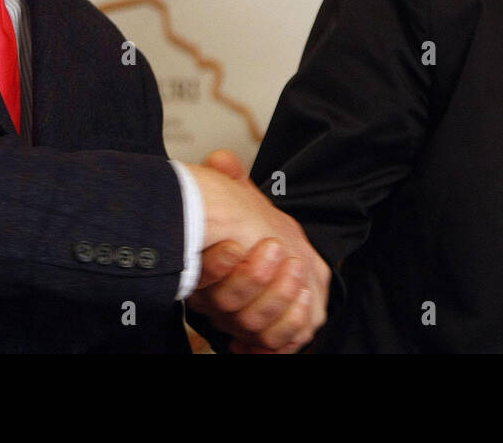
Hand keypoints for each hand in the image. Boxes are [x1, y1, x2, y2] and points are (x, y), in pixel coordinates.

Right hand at [185, 149, 327, 351]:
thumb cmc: (255, 227)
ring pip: (253, 324)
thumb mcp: (241, 196)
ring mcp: (245, 321)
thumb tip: (222, 159)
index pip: (199, 279)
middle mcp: (220, 301)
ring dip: (277, 297)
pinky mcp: (274, 334)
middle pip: (227, 306)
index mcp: (206, 271)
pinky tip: (303, 297)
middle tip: (274, 248)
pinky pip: (278, 343)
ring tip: (295, 267)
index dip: (216, 266)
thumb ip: (229, 179)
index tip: (236, 244)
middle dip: (254, 278)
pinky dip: (292, 324)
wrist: (285, 257)